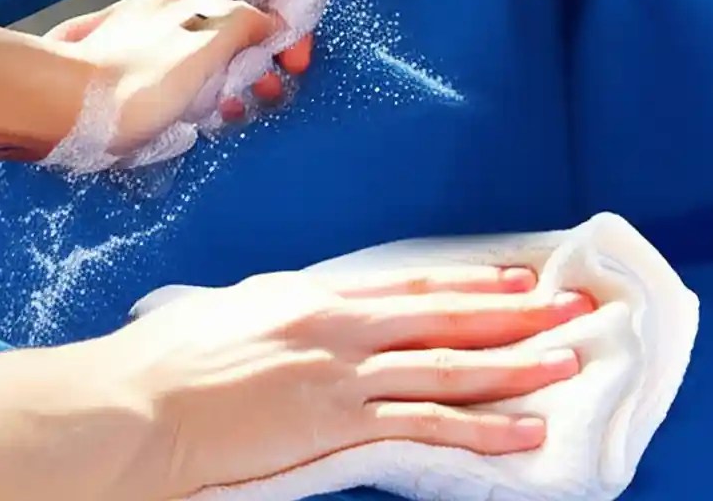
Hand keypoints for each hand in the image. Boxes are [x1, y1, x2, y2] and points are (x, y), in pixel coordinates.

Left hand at [44, 0, 314, 158]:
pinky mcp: (151, 73)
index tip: (297, 58)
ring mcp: (165, 41)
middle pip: (241, 23)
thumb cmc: (137, 77)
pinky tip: (218, 112)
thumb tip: (273, 20)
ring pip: (220, 52)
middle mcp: (180, 9)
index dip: (286, 23)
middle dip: (268, 54)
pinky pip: (197, 76)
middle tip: (278, 85)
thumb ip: (246, 24)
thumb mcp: (207, 42)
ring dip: (244, 76)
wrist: (69, 109)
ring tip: (252, 103)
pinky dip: (215, 91)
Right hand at [96, 265, 595, 498]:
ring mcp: (345, 375)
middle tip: (574, 306)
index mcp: (316, 294)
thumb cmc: (169, 359)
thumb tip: (309, 311)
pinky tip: (524, 432)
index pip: (413, 283)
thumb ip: (285, 312)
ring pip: (450, 367)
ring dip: (516, 365)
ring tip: (567, 363)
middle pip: (447, 315)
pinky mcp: (339, 425)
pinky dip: (482, 429)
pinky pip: (427, 425)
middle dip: (517, 313)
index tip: (518, 279)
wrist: (139, 404)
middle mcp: (342, 325)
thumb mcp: (234, 313)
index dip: (472, 282)